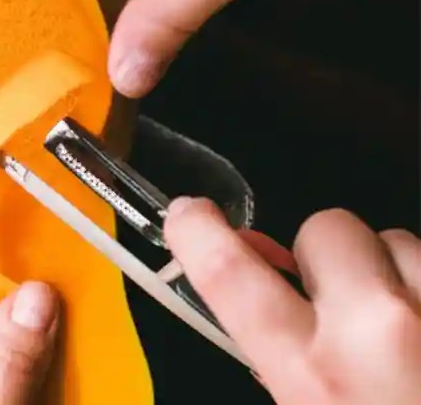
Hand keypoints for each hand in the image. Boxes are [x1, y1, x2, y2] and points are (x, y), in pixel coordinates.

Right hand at [165, 198, 420, 403]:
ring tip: (409, 330)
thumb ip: (282, 362)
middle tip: (337, 303)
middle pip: (327, 227)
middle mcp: (379, 331)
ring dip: (397, 272)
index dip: (198, 233)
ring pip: (403, 241)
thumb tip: (265, 288)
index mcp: (313, 374)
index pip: (229, 272)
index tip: (191, 217)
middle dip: (325, 255)